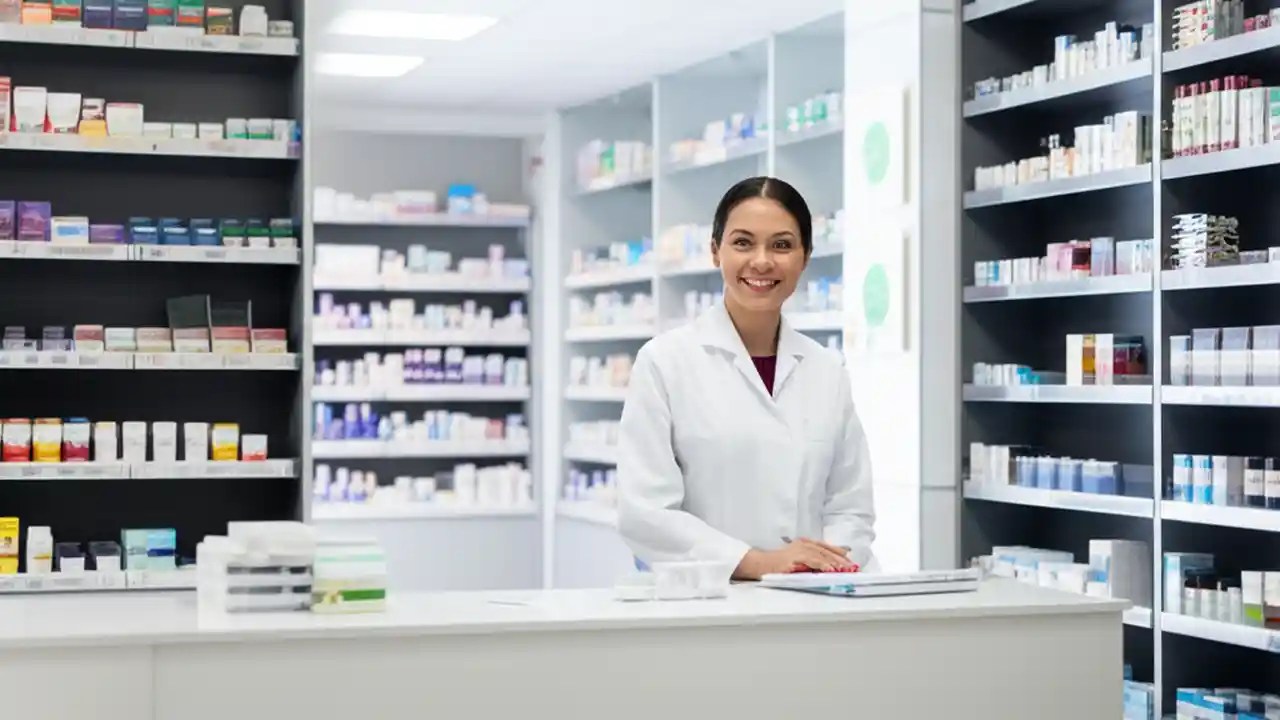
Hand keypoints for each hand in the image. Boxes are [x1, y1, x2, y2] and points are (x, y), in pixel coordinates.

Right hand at [734, 538, 855, 579]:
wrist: (760, 564)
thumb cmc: (778, 564)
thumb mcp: (798, 559)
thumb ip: (812, 560)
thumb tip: (831, 565)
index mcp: (804, 543)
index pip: (825, 547)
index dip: (838, 553)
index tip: (850, 561)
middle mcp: (803, 544)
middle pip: (825, 550)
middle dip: (840, 559)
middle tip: (852, 567)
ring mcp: (798, 550)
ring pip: (820, 555)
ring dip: (834, 562)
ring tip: (844, 569)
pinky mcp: (794, 559)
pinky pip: (812, 561)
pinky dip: (822, 565)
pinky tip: (830, 569)